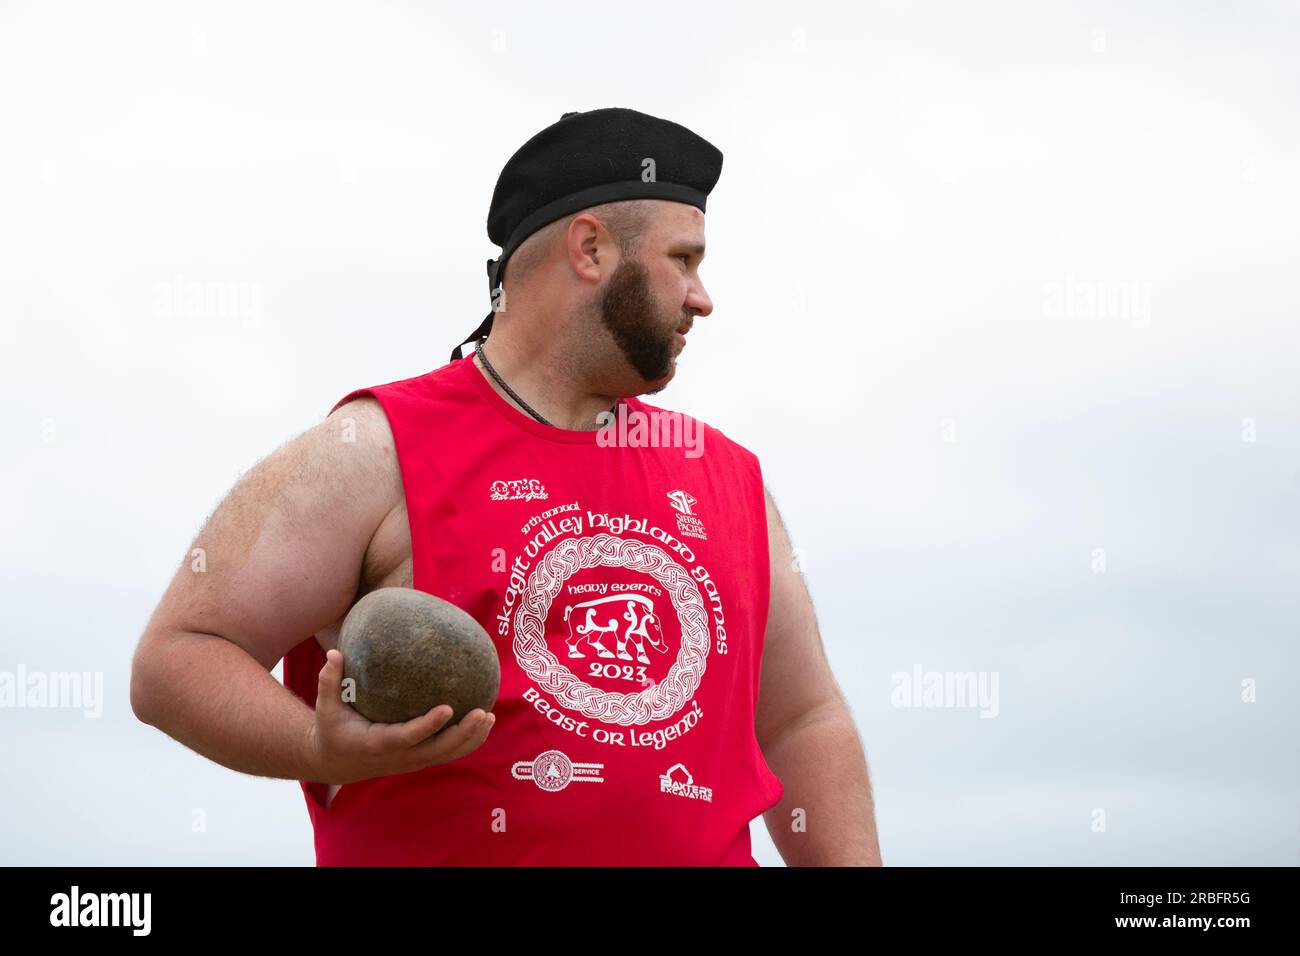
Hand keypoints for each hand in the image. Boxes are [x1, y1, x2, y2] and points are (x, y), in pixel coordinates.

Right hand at [308, 648, 494, 784]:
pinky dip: (468, 742)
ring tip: (490, 716)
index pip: (408, 737)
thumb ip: (329, 682)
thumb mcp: (326, 708)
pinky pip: (448, 754)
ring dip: (471, 738)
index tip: (448, 708)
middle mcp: (400, 757)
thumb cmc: (332, 730)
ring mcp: (412, 761)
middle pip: (437, 750)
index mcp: (378, 744)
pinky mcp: (420, 760)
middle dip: (462, 733)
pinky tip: (485, 723)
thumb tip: (333, 653)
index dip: (428, 725)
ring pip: (448, 755)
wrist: (337, 762)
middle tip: (483, 711)